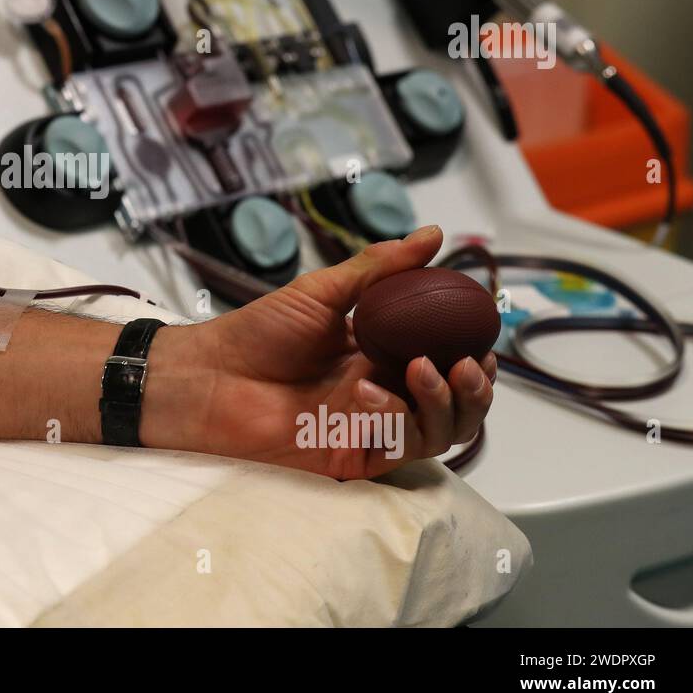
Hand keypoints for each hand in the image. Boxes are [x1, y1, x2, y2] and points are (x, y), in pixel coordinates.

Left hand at [145, 226, 494, 479]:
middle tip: (471, 362)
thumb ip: (379, 268)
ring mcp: (370, 427)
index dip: (471, 350)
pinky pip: (400, 447)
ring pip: (439, 430)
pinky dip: (401, 418)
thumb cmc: (254, 333)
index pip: (443, 357)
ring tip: (434, 370)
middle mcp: (383, 391)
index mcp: (378, 352)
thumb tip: (432, 235)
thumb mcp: (321, 291)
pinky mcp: (354, 456)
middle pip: (453, 401)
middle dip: (474, 386)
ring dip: (447, 402)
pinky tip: (374, 389)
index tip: (482, 332)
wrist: (209, 376)